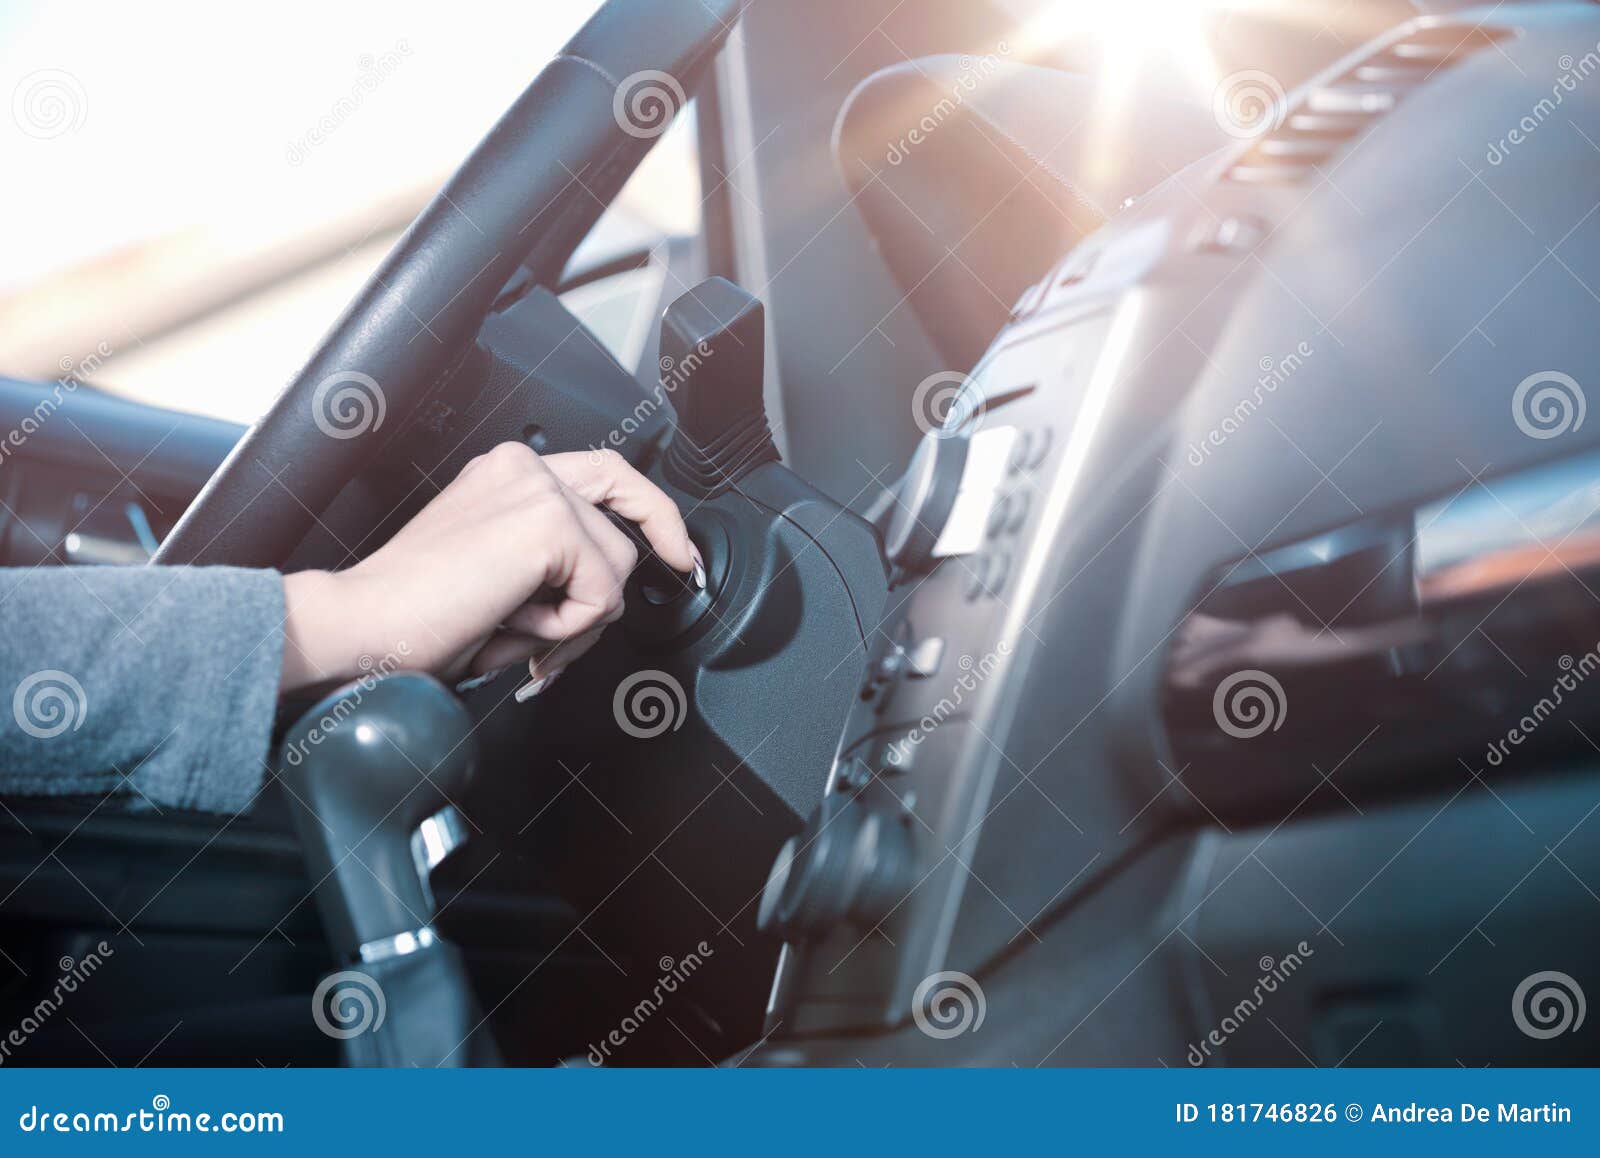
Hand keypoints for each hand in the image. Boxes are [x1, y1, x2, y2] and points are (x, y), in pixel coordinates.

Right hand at [278, 444, 699, 693]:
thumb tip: (605, 599)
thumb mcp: (496, 578)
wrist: (361, 626)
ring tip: (506, 633)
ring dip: (571, 624)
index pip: (608, 474)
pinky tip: (507, 624)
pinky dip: (563, 631)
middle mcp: (524, 467)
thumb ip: (549, 567)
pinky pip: (602, 597)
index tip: (679, 555)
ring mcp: (539, 490)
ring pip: (615, 572)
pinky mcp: (550, 525)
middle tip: (555, 648)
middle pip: (621, 532)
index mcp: (507, 473)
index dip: (654, 514)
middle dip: (599, 601)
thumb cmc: (411, 616)